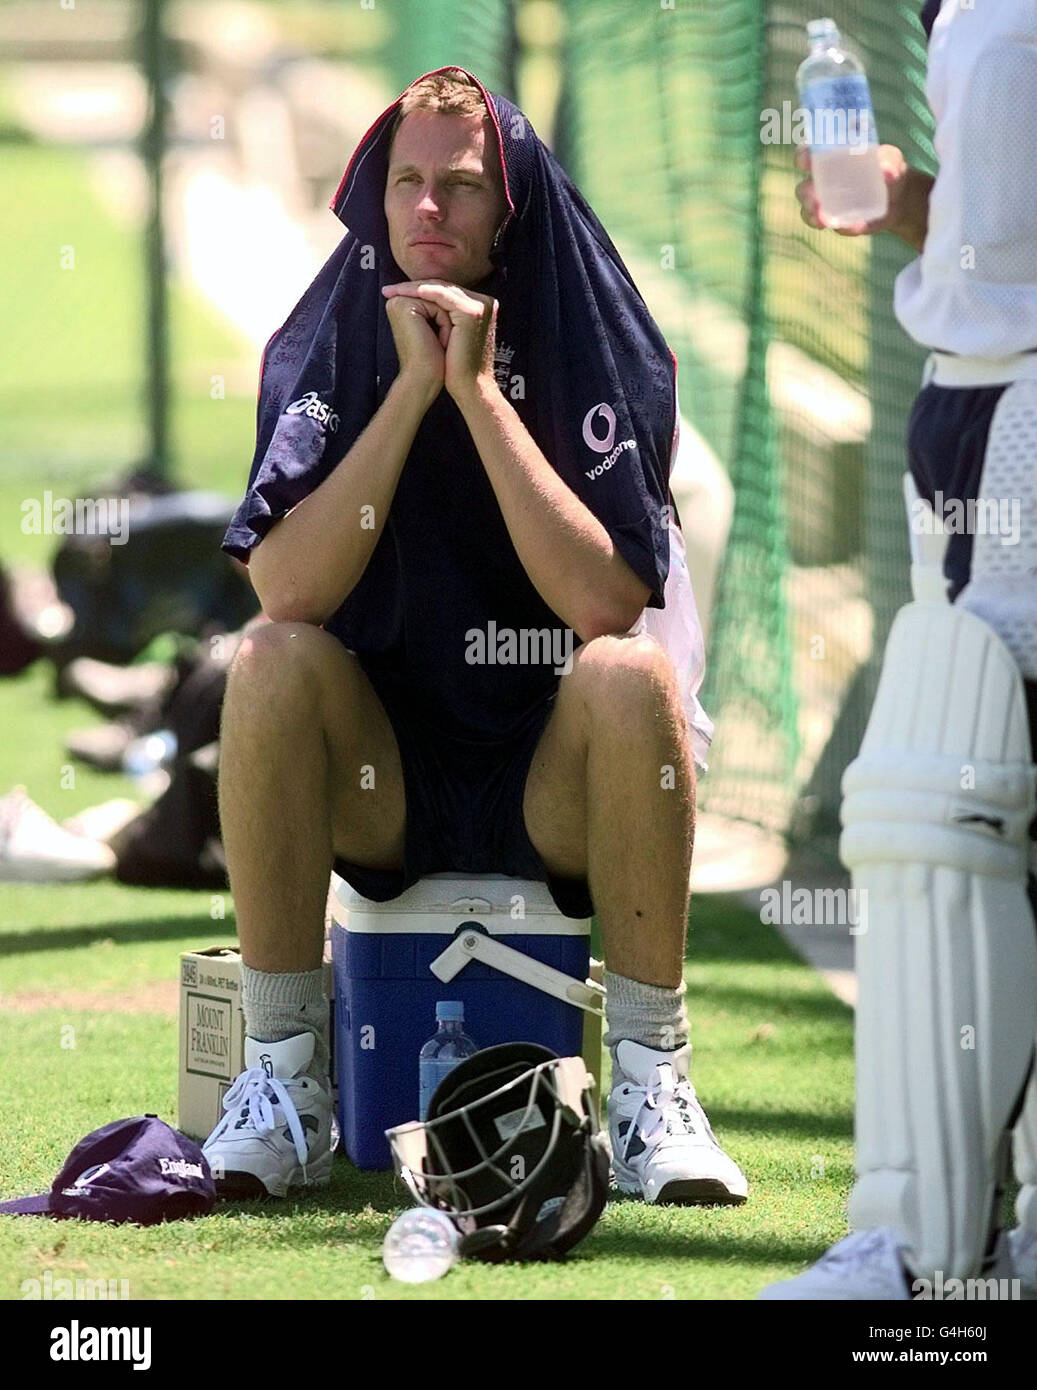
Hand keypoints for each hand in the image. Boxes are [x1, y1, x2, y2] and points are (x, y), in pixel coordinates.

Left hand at [382, 280, 496, 403]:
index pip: (447, 291)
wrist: (470, 387)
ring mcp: (481, 305)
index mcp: (481, 306)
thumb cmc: (458, 366)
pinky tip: (405, 294)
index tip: (395, 292)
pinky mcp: (472, 312)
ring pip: (441, 289)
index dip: (421, 290)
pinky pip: (442, 296)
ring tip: (392, 292)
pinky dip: (423, 293)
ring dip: (414, 288)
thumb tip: (418, 304)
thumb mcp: (451, 335)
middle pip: (443, 287)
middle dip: (414, 287)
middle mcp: (485, 302)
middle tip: (388, 289)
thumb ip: (443, 316)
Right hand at [794, 143, 915, 238]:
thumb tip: (887, 171)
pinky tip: (857, 226)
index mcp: (827, 158)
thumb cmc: (887, 168)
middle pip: (803, 189)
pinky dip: (845, 227)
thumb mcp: (891, 159)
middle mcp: (821, 182)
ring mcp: (826, 205)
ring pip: (810, 212)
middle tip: (815, 200)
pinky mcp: (838, 222)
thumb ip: (889, 161)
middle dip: (806, 195)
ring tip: (823, 219)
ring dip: (814, 216)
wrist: (898, 198)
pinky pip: (835, 226)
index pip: (805, 155)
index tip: (807, 161)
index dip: (802, 157)